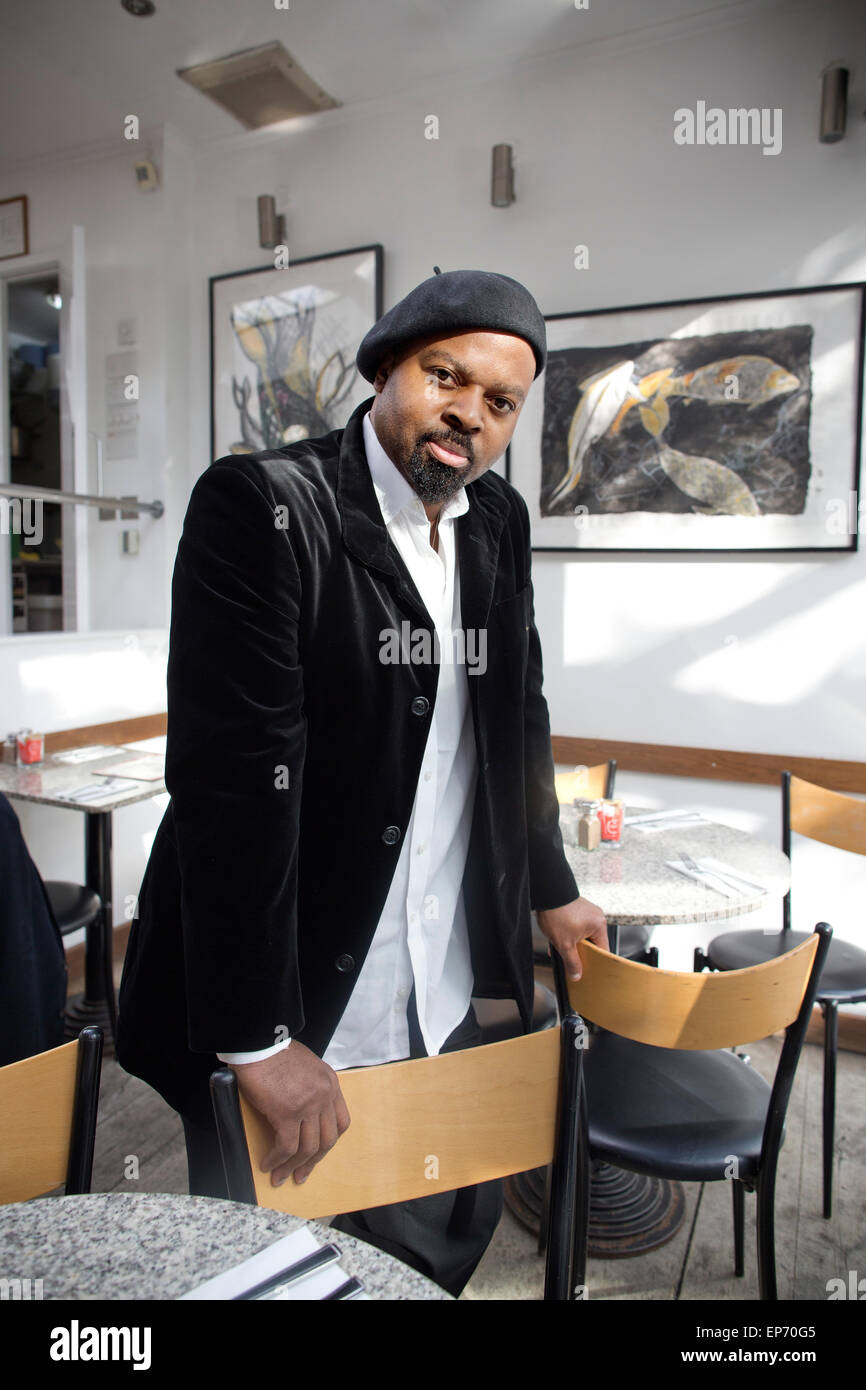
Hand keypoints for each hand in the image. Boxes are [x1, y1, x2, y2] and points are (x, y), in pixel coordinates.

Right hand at [229, 1041, 350, 1187]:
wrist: (258, 1044)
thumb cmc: (275, 1052)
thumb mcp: (306, 1065)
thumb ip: (311, 1086)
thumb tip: (301, 1112)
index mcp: (330, 1083)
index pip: (340, 1121)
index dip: (329, 1142)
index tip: (318, 1154)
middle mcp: (324, 1095)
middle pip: (327, 1139)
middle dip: (313, 1161)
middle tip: (301, 1174)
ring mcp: (308, 1105)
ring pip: (307, 1148)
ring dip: (293, 1167)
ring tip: (280, 1176)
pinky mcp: (287, 1113)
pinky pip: (286, 1146)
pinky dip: (277, 1159)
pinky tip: (268, 1164)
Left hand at [535, 896, 608, 980]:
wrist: (546, 893)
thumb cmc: (557, 912)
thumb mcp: (564, 944)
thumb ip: (572, 962)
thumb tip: (576, 975)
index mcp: (599, 925)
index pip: (603, 950)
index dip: (595, 962)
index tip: (589, 970)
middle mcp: (595, 917)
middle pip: (592, 943)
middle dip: (579, 953)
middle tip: (571, 960)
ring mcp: (586, 912)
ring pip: (582, 935)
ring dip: (571, 944)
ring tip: (560, 948)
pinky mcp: (577, 909)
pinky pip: (576, 927)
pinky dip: (568, 934)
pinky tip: (557, 940)